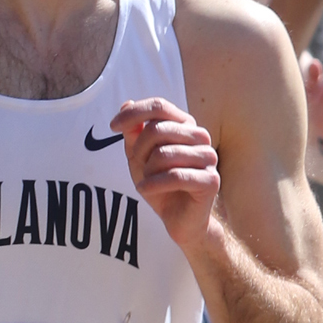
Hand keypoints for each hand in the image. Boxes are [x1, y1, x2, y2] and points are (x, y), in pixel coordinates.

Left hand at [111, 98, 219, 252]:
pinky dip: (153, 184)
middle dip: (139, 150)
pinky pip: (175, 176)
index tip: (112, 127)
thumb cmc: (160, 185)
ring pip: (164, 154)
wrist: (179, 219)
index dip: (133, 113)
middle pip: (158, 128)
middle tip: (139, 167)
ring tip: (147, 181)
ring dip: (147, 170)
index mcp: (185, 125)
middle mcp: (200, 136)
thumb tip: (127, 103)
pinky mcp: (211, 181)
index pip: (159, 106)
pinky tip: (144, 190)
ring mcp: (208, 157)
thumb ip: (133, 133)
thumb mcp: (139, 157)